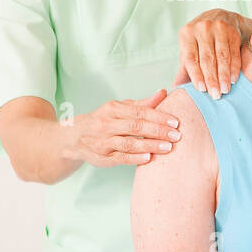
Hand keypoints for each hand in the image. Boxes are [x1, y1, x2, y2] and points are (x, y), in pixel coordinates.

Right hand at [61, 89, 181, 166]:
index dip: (158, 116)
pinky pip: (120, 158)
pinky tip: (148, 158)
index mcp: (113, 108)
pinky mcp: (102, 157)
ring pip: (128, 143)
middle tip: (176, 135)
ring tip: (168, 147)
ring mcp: (103, 141)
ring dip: (149, 145)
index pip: (139, 111)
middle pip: (135, 127)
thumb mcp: (120, 108)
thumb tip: (163, 93)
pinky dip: (134, 158)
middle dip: (158, 131)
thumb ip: (142, 104)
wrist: (74, 137)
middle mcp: (106, 124)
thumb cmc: (104, 120)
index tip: (175, 122)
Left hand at [174, 10, 243, 97]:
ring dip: (224, 75)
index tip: (201, 90)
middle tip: (215, 95)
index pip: (191, 57)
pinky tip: (233, 79)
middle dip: (211, 79)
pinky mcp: (233, 31)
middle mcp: (202, 28)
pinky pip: (234, 53)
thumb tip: (176, 90)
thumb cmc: (201, 39)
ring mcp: (219, 28)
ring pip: (222, 56)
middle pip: (207, 58)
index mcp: (187, 33)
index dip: (196, 74)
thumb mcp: (190, 48)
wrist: (222, 17)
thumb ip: (185, 68)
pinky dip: (234, 67)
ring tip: (225, 90)